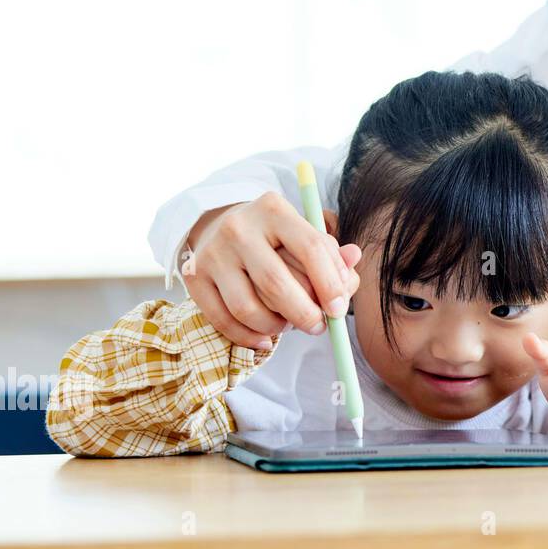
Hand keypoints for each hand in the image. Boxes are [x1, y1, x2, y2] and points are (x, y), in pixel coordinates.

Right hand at [182, 192, 361, 348]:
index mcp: (275, 210)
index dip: (330, 285)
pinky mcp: (194, 276)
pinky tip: (266, 338)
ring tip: (289, 325)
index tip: (339, 310)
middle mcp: (240, 228)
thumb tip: (352, 265)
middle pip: (277, 283)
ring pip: (248, 307)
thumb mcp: (306, 234)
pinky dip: (248, 337)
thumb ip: (333, 254)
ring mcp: (213, 253)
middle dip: (304, 314)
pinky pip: (223, 320)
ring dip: (276, 326)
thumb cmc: (277, 237)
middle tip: (318, 326)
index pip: (311, 248)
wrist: (221, 225)